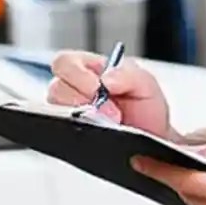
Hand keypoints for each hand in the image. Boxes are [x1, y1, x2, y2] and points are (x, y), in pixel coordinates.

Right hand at [47, 50, 172, 138]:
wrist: (149, 142)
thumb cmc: (146, 111)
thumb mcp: (146, 85)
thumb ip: (128, 75)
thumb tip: (105, 78)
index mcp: (90, 68)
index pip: (65, 62)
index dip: (78, 75)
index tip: (98, 88)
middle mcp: (74, 88)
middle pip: (57, 87)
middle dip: (84, 101)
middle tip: (111, 113)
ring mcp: (68, 112)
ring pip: (57, 111)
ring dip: (84, 118)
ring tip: (109, 124)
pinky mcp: (68, 133)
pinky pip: (61, 132)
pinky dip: (79, 132)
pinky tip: (98, 133)